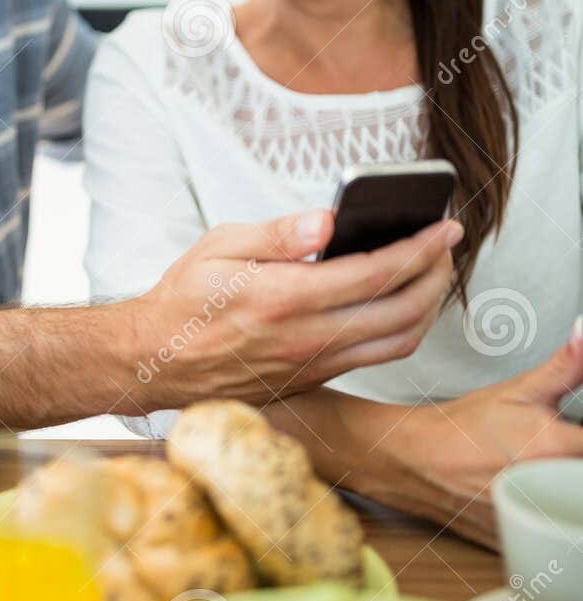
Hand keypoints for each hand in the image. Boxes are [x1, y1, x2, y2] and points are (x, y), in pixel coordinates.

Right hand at [130, 208, 461, 410]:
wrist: (156, 362)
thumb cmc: (184, 299)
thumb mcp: (219, 247)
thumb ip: (278, 234)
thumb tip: (328, 221)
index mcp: (282, 298)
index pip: (374, 274)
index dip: (419, 249)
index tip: (445, 227)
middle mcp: (304, 339)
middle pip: (401, 311)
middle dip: (436, 275)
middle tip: (446, 245)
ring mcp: (312, 365)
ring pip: (398, 342)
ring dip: (428, 306)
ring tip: (433, 273)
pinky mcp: (313, 379)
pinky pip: (376, 357)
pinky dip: (404, 328)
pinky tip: (402, 301)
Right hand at [395, 325, 582, 548]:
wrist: (413, 459)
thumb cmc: (463, 426)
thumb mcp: (518, 389)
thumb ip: (567, 366)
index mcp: (553, 446)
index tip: (575, 441)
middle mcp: (543, 486)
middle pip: (582, 486)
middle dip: (576, 473)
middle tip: (564, 458)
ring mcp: (527, 520)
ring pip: (570, 514)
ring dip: (566, 499)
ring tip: (553, 481)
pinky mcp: (516, 542)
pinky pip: (550, 539)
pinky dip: (549, 523)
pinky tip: (536, 504)